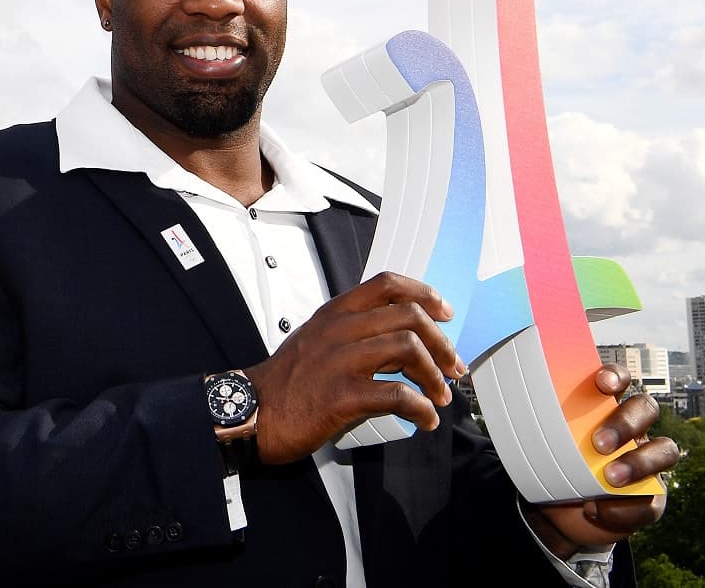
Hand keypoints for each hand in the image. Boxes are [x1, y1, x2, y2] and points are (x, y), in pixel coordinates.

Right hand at [245, 272, 465, 464]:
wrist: (252, 412)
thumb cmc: (288, 381)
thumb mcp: (317, 341)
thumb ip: (354, 334)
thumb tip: (403, 343)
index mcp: (335, 313)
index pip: (388, 284)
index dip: (425, 294)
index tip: (445, 313)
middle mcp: (339, 330)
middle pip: (409, 316)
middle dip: (442, 343)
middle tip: (452, 367)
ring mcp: (340, 361)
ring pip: (408, 348)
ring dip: (435, 375)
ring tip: (441, 395)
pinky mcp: (341, 396)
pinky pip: (396, 394)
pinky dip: (420, 408)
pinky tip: (425, 419)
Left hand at [526, 364, 679, 554]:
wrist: (556, 514)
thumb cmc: (550, 469)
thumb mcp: (541, 448)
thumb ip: (540, 432)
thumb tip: (518, 414)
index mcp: (603, 409)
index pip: (618, 380)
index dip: (615, 376)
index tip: (602, 383)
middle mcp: (631, 430)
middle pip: (646, 409)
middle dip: (626, 422)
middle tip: (599, 443)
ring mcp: (646, 462)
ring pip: (665, 450)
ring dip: (639, 463)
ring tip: (610, 478)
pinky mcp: (650, 498)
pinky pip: (650, 502)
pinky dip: (624, 508)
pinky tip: (596, 510)